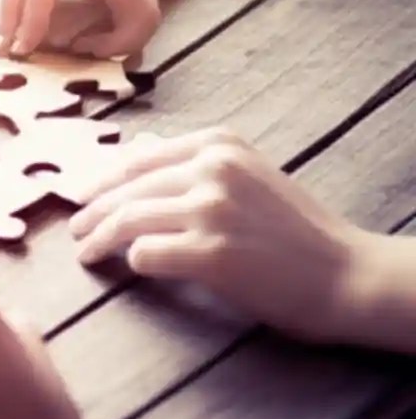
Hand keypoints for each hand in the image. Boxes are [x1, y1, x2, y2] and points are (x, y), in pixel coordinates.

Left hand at [70, 128, 363, 342]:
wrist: (345, 274)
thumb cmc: (294, 230)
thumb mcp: (246, 176)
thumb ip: (192, 161)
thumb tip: (134, 145)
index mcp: (219, 144)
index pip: (138, 158)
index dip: (103, 181)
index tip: (83, 197)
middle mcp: (212, 168)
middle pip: (126, 189)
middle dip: (91, 212)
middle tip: (74, 231)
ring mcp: (210, 209)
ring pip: (127, 220)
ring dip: (98, 240)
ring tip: (86, 254)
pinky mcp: (210, 252)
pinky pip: (145, 254)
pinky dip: (133, 263)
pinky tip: (131, 270)